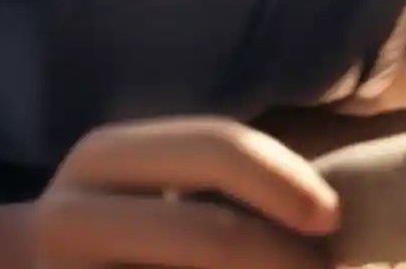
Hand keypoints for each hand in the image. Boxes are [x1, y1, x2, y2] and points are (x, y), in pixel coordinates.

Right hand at [33, 116, 339, 267]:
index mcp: (107, 155)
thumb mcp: (162, 187)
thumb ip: (227, 183)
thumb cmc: (133, 230)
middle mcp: (72, 213)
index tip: (333, 219)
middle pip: (210, 234)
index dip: (284, 180)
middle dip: (284, 257)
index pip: (215, 147)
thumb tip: (329, 212)